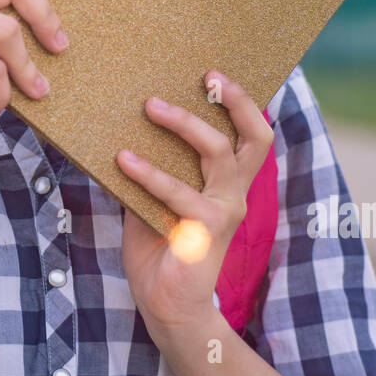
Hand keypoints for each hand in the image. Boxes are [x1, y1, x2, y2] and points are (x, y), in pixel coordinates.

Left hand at [116, 70, 274, 331]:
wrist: (163, 303)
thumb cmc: (158, 246)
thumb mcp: (153, 198)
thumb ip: (152, 165)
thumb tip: (121, 124)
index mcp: (227, 182)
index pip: (251, 136)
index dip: (243, 103)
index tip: (217, 73)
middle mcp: (234, 192)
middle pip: (254, 137)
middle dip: (234, 100)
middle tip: (204, 76)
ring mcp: (224, 211)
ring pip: (216, 152)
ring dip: (182, 124)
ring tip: (148, 106)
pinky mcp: (204, 231)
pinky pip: (177, 192)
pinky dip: (149, 173)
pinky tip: (123, 160)